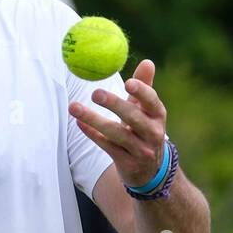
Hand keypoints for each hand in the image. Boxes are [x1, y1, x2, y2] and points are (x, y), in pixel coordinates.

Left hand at [68, 58, 167, 187]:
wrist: (150, 170)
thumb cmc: (144, 130)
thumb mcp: (147, 111)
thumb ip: (144, 87)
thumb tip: (147, 61)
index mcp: (158, 116)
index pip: (152, 101)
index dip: (142, 92)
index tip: (127, 82)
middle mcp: (153, 133)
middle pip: (133, 118)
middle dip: (115, 105)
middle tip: (95, 93)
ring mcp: (141, 150)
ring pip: (116, 134)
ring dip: (94, 119)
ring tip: (74, 106)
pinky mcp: (127, 163)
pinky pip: (107, 146)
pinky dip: (92, 134)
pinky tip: (79, 122)